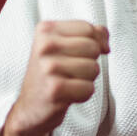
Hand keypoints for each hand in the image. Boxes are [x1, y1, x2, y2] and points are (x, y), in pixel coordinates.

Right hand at [5, 20, 109, 135]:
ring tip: (69, 82)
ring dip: (87, 79)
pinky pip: (89, 88)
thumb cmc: (50, 74)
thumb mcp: (62, 46)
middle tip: (71, 71)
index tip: (84, 54)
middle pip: (93, 47)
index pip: (87, 28)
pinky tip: (68, 95)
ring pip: (93, 68)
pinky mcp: (54, 89)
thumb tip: (105, 43)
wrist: (30, 107)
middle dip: (90, 61)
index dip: (95, 42)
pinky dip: (83, 95)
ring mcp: (48, 68)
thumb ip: (88, 35)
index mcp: (45, 30)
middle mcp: (45, 46)